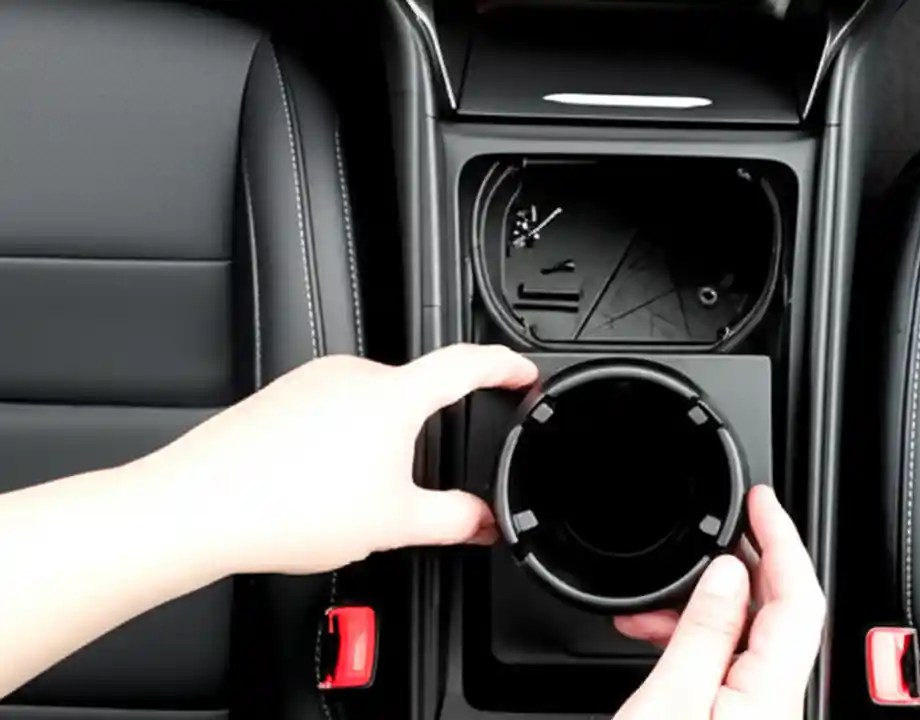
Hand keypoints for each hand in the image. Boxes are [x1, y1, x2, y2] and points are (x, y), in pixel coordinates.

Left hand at [135, 344, 536, 574]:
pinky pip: (331, 413)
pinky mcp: (281, 397)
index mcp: (393, 395)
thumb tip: (485, 523)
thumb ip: (454, 520)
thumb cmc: (286, 505)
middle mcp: (353, 375)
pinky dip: (340, 445)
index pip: (467, 364)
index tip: (523, 372)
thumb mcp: (393, 524)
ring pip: (370, 408)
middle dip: (424, 437)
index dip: (505, 366)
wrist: (199, 508)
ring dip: (378, 445)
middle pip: (414, 395)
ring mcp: (312, 382)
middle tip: (412, 491)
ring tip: (352, 500)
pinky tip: (319, 487)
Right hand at [613, 486, 825, 719]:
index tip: (761, 500)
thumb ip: (702, 635)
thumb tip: (727, 572)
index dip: (782, 537)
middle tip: (720, 525)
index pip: (799, 596)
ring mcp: (756, 714)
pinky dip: (697, 636)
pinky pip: (729, 662)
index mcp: (769, 694)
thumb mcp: (668, 702)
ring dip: (709, 601)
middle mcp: (774, 705)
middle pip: (780, 611)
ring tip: (664, 592)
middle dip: (746, 558)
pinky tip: (661, 631)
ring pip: (750, 635)